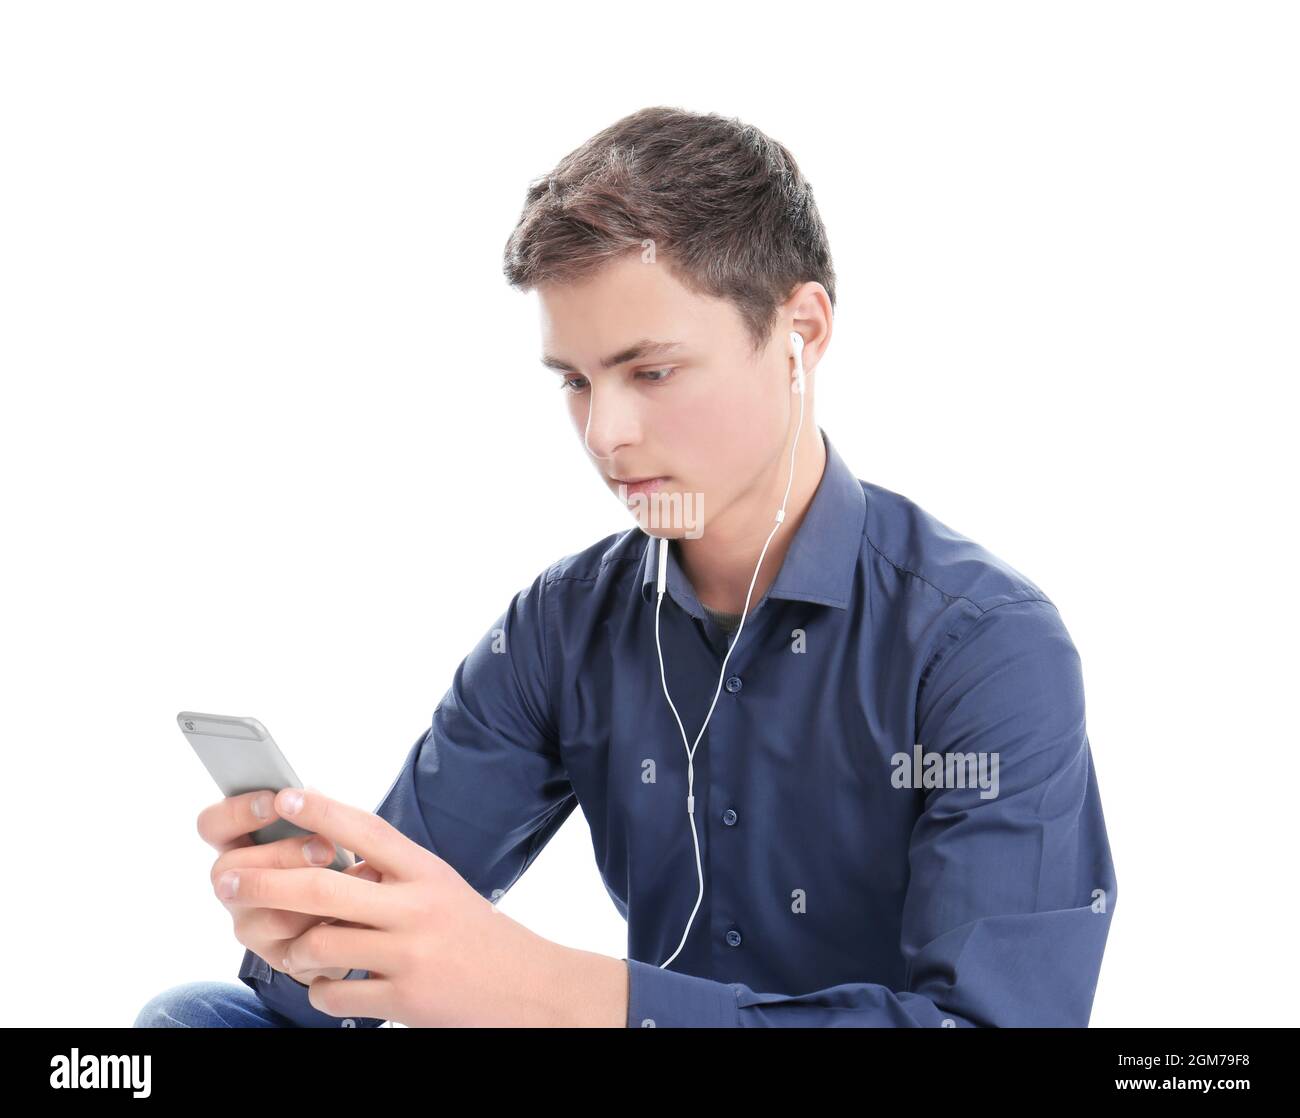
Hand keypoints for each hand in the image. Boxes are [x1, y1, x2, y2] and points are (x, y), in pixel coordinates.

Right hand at [198, 788, 375, 983]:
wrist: (357, 917)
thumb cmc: (332, 860)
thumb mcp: (322, 829)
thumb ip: (311, 812)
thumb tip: (311, 794)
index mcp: (239, 844)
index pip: (212, 825)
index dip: (236, 811)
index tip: (274, 801)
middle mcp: (233, 885)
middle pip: (229, 869)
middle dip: (282, 854)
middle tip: (325, 849)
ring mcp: (248, 924)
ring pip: (265, 911)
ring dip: (311, 893)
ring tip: (352, 879)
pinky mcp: (277, 955)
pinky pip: (295, 943)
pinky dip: (329, 922)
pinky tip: (356, 909)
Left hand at [211, 787, 577, 1025]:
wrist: (531, 988)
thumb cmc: (476, 934)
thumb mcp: (441, 888)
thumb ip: (391, 874)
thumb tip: (324, 860)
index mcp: (426, 870)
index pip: (366, 829)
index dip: (321, 810)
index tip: (280, 797)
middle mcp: (417, 906)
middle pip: (321, 886)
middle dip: (262, 881)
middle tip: (222, 880)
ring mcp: (410, 953)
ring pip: (317, 944)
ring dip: (291, 949)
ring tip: (291, 949)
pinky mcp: (405, 999)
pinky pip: (334, 995)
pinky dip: (319, 991)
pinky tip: (329, 986)